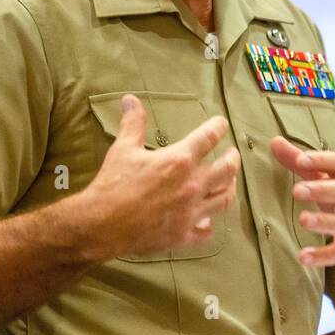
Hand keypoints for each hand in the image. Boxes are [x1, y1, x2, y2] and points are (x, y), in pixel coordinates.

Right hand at [79, 95, 239, 261]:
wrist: (102, 224)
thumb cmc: (113, 184)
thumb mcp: (123, 149)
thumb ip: (132, 123)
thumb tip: (130, 99)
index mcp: (180, 160)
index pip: (209, 137)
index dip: (219, 127)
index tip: (222, 124)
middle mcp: (193, 185)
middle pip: (228, 169)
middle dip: (233, 159)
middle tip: (232, 155)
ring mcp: (191, 212)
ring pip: (224, 199)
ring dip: (229, 188)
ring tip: (229, 183)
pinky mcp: (184, 234)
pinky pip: (207, 232)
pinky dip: (209, 226)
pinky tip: (208, 222)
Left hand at [269, 137, 334, 271]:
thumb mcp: (330, 182)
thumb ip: (303, 164)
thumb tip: (275, 142)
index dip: (321, 161)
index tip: (301, 159)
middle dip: (322, 190)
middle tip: (297, 191)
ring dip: (323, 221)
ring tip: (303, 219)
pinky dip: (322, 256)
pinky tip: (303, 257)